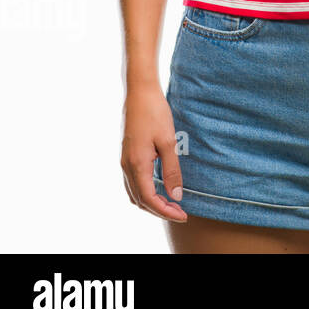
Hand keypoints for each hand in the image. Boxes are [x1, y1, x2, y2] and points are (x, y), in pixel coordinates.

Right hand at [121, 85, 187, 221]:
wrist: (139, 93)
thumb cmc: (155, 114)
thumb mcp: (169, 142)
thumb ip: (172, 170)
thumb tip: (176, 196)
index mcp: (137, 165)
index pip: (150, 199)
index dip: (166, 211)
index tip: (183, 216)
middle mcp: (127, 167)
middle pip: (140, 200)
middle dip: (159, 210)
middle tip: (181, 213)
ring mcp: (124, 161)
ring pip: (134, 193)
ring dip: (151, 202)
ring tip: (171, 204)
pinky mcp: (127, 155)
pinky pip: (133, 182)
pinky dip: (145, 192)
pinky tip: (159, 188)